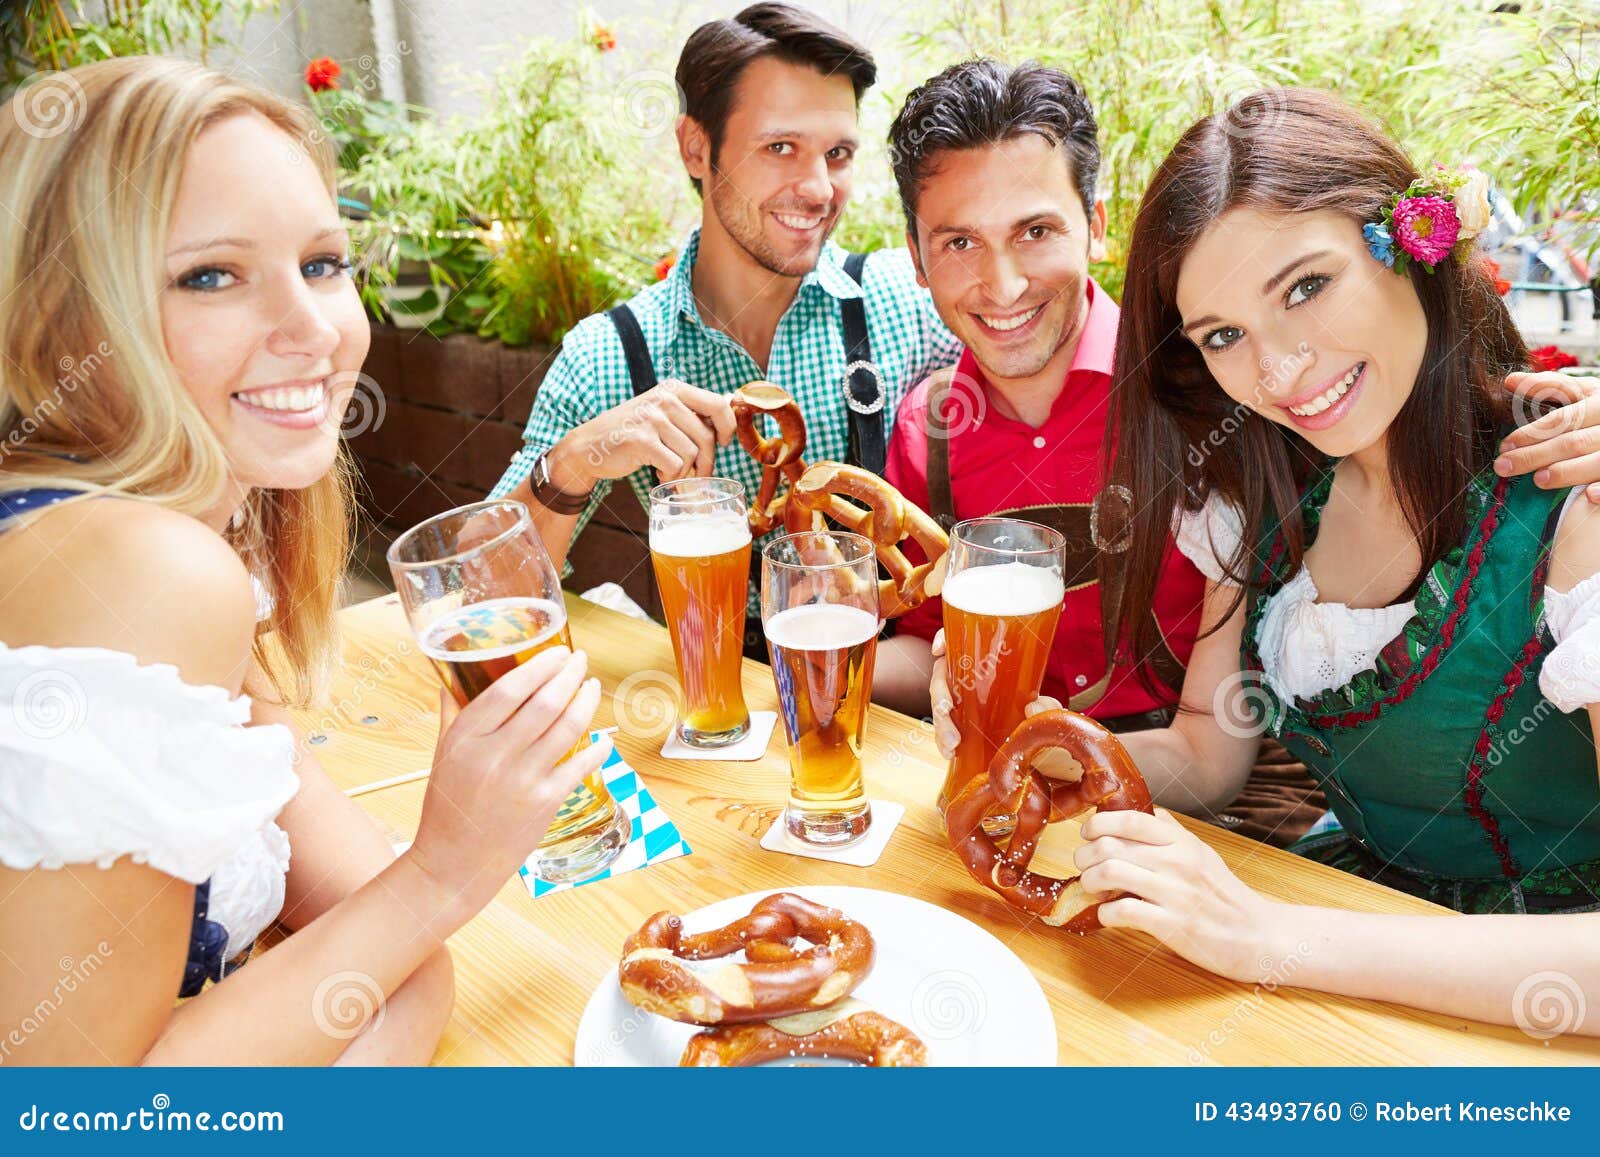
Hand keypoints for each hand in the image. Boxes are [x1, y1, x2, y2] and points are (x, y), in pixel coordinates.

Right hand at [407, 646, 608, 918]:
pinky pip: (579, 766)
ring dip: (586, 702)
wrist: (452, 865)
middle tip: (580, 661)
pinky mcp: (544, 804)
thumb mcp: (441, 757)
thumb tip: (449, 682)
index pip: (509, 689)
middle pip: (545, 703)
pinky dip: (597, 748)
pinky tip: (604, 737)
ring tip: (592, 687)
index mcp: (466, 738)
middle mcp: (494, 756)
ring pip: (567, 728)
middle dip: (569, 675)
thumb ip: (451, 716)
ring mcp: (522, 780)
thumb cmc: (447, 808)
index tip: (557, 653)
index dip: (539, 666)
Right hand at [549, 380, 735, 490]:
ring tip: (669, 471)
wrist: (590, 445)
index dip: (727, 427)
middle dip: (705, 462)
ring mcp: (651, 418)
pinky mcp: (641, 440)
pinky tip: (658, 474)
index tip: (722, 442)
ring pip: (691, 454)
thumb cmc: (632, 432)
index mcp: (674, 389)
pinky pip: (674, 465)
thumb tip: (730, 419)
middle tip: (696, 473)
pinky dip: (670, 477)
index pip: (718, 404)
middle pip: (706, 437)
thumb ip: (691, 415)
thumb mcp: (662, 413)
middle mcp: (664, 399)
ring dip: (684, 472)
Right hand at [928, 629, 1062, 759]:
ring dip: (940, 722)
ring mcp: (960, 698)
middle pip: (942, 675)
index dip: (943, 639)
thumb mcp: (1046, 706)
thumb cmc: (1037, 712)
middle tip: (946, 711)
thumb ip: (1046, 705)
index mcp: (984, 660)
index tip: (938, 650)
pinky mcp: (958, 722)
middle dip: (939, 693)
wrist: (1038, 741)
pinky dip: (941, 739)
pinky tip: (949, 752)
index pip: (958, 640)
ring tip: (951, 744)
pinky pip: (942, 727)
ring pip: (939, 703)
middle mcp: (968, 675)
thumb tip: (1032, 707)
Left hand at [1075, 808, 1284, 982]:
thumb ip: (1173, 832)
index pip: (1130, 819)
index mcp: (1183, 842)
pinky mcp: (1172, 926)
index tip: (1088, 833)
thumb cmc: (1225, 895)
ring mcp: (1175, 894)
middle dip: (1085, 855)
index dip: (1099, 823)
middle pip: (1111, 845)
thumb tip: (1146, 811)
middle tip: (1084, 866)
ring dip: (1090, 881)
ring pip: (1111, 872)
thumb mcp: (1203, 853)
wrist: (1257, 936)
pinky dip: (1104, 913)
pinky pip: (1122, 911)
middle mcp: (1178, 862)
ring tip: (1093, 889)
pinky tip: (1108, 915)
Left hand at [1495, 371, 1599, 500]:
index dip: (1531, 433)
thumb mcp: (1585, 392)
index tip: (1504, 445)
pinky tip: (1589, 496)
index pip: (1562, 419)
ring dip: (1568, 472)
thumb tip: (1509, 381)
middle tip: (1504, 467)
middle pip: (1573, 442)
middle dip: (1536, 455)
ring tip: (1539, 480)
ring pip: (1596, 462)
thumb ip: (1549, 387)